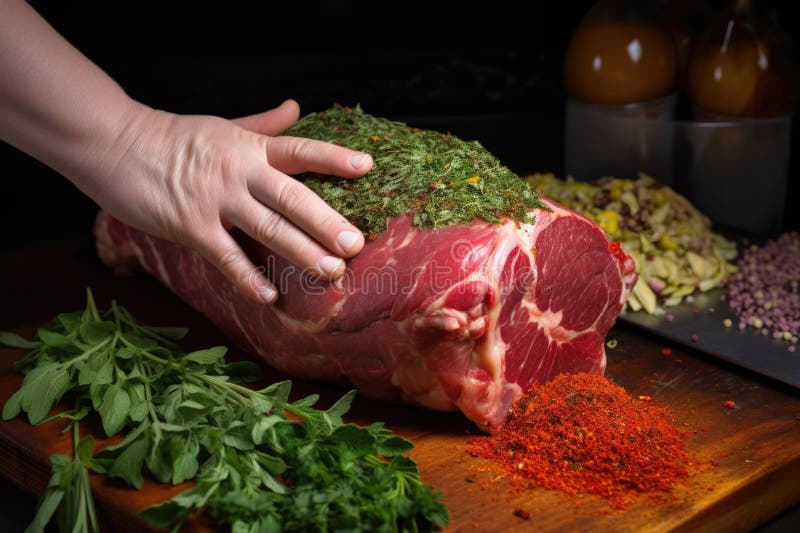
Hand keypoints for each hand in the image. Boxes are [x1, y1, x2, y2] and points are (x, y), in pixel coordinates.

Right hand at [85, 99, 371, 302]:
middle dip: (326, 221)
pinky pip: (225, 256)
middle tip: (356, 244)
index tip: (368, 166)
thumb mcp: (223, 127)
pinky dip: (247, 277)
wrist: (114, 144)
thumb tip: (296, 108)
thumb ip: (263, 124)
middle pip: (291, 196)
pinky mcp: (190, 226)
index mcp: (250, 148)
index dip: (334, 158)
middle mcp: (239, 172)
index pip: (300, 150)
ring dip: (301, 251)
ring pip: (267, 228)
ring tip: (331, 272)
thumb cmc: (174, 137)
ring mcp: (215, 200)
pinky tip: (270, 296)